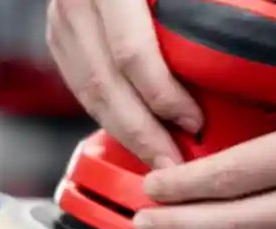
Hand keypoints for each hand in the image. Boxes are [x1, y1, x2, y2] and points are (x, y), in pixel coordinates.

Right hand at [46, 0, 202, 166]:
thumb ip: (188, 14)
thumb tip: (216, 57)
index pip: (130, 53)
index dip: (162, 95)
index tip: (193, 123)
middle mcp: (76, 3)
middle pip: (104, 85)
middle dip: (142, 134)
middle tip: (172, 164)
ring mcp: (61, 20)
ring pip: (89, 93)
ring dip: (124, 133)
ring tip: (156, 158)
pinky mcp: (58, 34)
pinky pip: (81, 86)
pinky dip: (109, 115)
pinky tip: (133, 133)